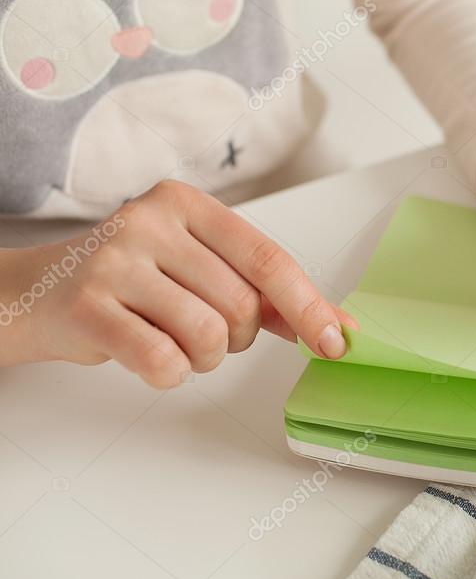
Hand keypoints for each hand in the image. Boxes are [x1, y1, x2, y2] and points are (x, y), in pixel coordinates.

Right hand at [0, 180, 355, 387]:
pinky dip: (169, 373)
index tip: (336, 341)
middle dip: (237, 338)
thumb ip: (264, 292)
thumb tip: (335, 326)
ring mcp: (115, 262)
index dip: (308, 306)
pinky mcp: (88, 307)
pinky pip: (164, 361)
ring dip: (204, 359)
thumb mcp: (200, 269)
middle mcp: (150, 222)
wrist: (37, 294)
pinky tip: (148, 356)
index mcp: (187, 205)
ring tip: (173, 341)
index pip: (268, 259)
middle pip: (242, 307)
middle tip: (202, 330)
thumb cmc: (133, 283)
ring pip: (208, 336)